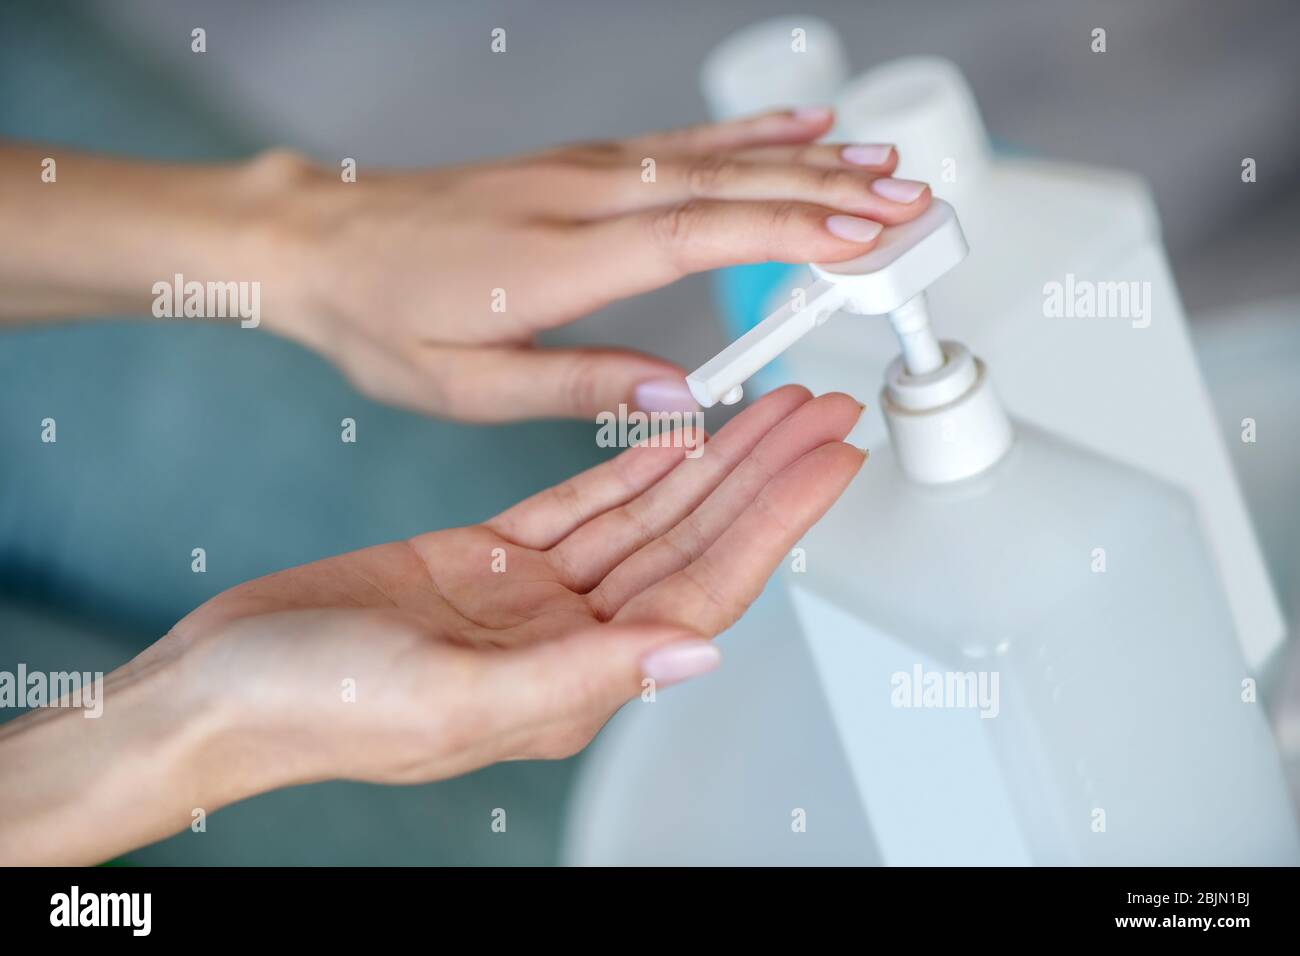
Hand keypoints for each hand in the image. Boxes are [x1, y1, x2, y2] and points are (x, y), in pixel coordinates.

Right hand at [150, 386, 864, 789]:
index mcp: (575, 681)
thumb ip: (581, 676)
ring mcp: (533, 596)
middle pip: (692, 543)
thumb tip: (693, 654)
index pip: (704, 591)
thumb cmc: (315, 708)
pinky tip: (676, 432)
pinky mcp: (490, 557)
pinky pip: (583, 501)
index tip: (828, 465)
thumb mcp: (454, 696)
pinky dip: (632, 465)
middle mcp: (570, 638)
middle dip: (763, 477)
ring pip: (647, 514)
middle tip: (820, 415)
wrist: (221, 684)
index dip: (775, 524)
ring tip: (769, 405)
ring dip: (712, 460)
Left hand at [264, 109, 929, 420]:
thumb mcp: (467, 386)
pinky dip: (745, 137)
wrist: (320, 244)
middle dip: (828, 192)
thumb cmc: (382, 319)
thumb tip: (681, 401)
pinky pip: (678, 144)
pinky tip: (791, 133)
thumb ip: (579, 387)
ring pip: (713, 156)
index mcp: (557, 261)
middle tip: (913, 201)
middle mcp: (579, 199)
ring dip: (803, 158)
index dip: (790, 232)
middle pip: (726, 185)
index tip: (866, 237)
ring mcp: (581, 170)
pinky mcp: (578, 164)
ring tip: (882, 162)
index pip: (699, 235)